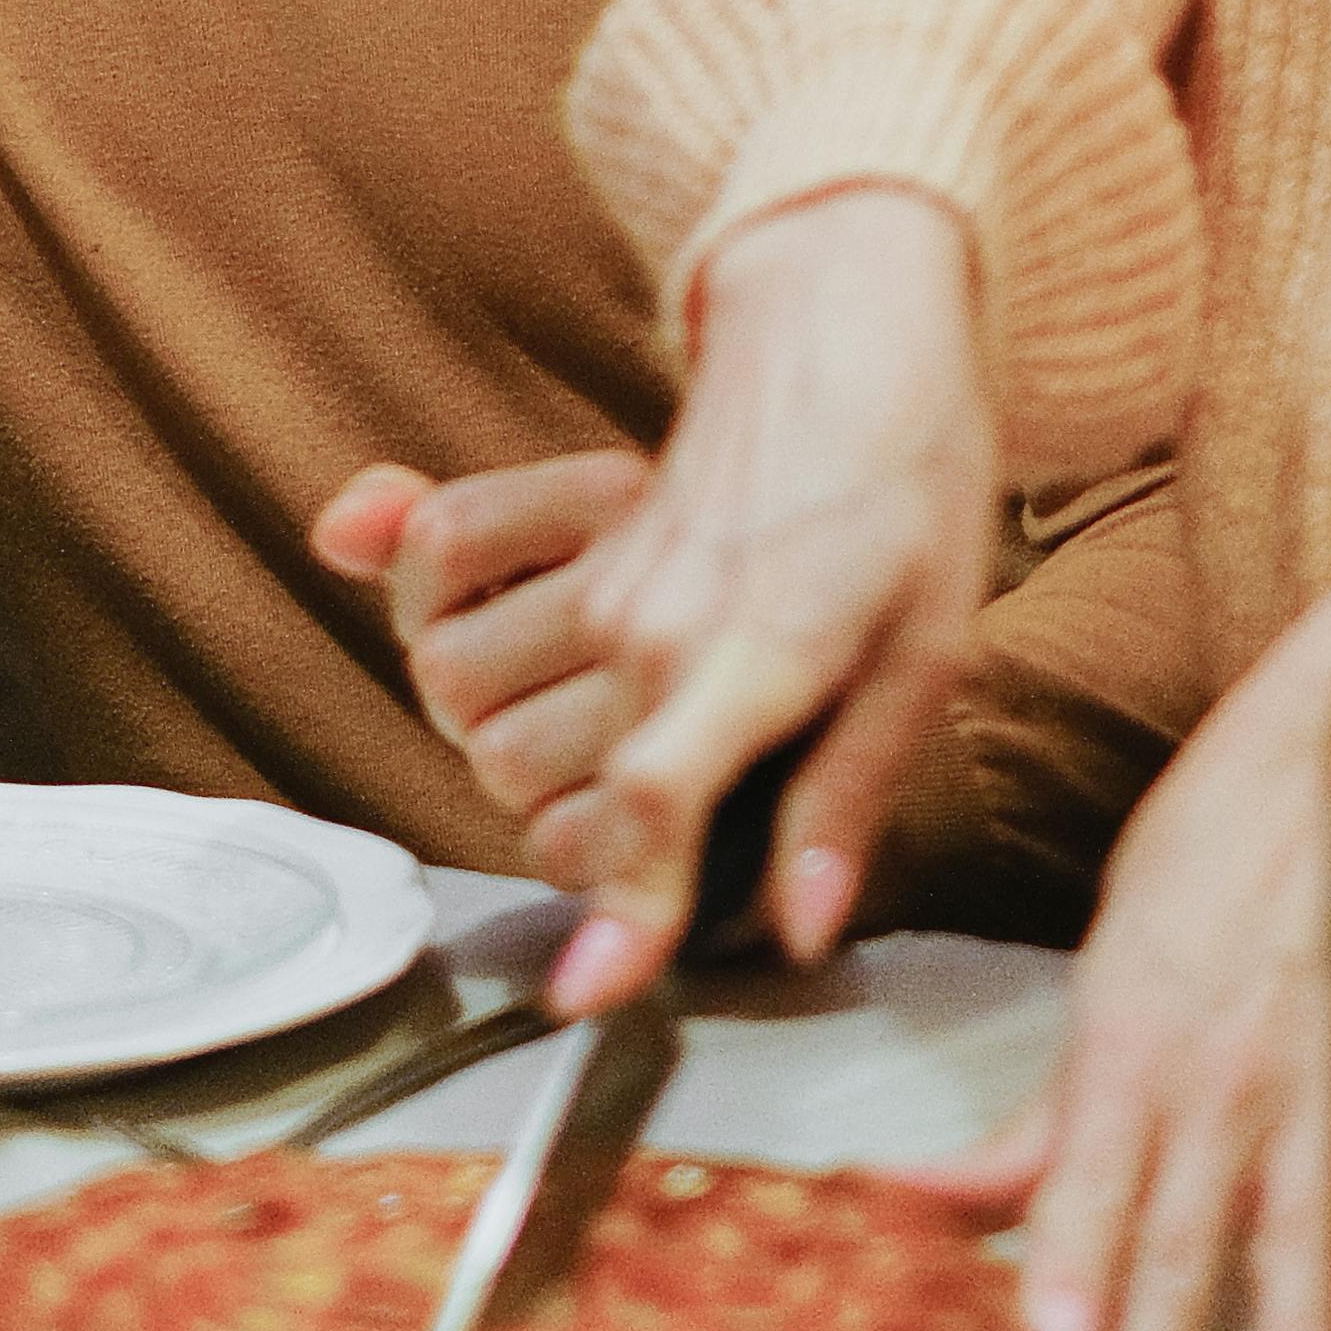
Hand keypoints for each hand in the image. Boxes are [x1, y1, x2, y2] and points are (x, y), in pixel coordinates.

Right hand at [314, 186, 997, 1000]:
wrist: (855, 338)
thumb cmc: (908, 494)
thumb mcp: (925, 656)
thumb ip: (844, 797)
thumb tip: (803, 926)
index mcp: (748, 660)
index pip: (651, 804)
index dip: (618, 907)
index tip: (587, 993)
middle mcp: (645, 622)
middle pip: (528, 784)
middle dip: (575, 830)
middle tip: (657, 803)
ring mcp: (589, 571)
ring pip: (462, 707)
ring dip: (504, 732)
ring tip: (595, 716)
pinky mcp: (558, 530)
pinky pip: (426, 563)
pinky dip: (405, 576)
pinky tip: (458, 597)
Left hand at [905, 514, 1330, 1330]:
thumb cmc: (1215, 842)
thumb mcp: (1111, 954)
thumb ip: (1053, 1102)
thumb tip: (959, 1199)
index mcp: (1133, 1025)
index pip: (1087, 1161)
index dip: (1069, 1248)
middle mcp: (1218, 1069)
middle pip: (1175, 1228)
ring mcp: (1313, 1086)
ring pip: (1280, 1235)